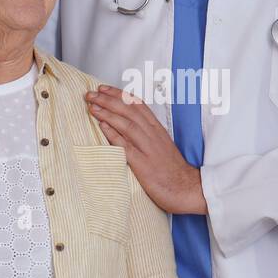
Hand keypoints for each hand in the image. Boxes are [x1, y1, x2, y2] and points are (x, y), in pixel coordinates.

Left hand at [84, 86, 205, 214]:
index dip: (119, 94)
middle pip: (129, 111)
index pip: (137, 105)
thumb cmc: (172, 170)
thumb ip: (147, 135)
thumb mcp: (161, 146)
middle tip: (91, 94)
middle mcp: (153, 135)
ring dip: (108, 113)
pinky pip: (126, 146)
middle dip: (108, 99)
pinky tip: (102, 125)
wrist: (186, 188)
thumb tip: (127, 126)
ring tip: (92, 106)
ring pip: (127, 124)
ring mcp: (148, 149)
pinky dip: (113, 134)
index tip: (103, 88)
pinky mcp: (143, 164)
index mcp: (157, 129)